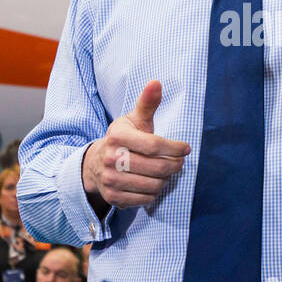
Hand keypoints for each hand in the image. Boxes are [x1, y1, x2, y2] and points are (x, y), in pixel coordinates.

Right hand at [81, 80, 190, 211]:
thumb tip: (156, 82)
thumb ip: (147, 103)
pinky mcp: (113, 198)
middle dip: (175, 165)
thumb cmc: (123, 138)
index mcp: (117, 137)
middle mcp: (111, 159)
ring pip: (155, 185)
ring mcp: (111, 180)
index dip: (175, 148)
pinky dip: (154, 192)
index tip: (186, 148)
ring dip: (165, 179)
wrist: (95, 164)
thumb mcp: (134, 119)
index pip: (155, 145)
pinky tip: (152, 182)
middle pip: (158, 168)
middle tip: (178, 162)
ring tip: (165, 171)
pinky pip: (146, 199)